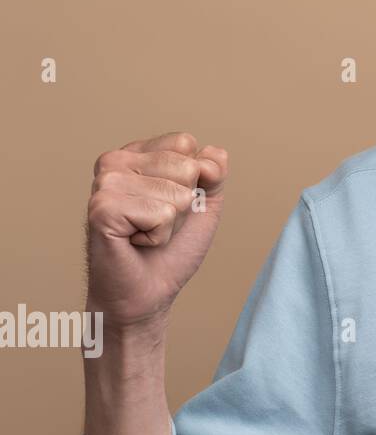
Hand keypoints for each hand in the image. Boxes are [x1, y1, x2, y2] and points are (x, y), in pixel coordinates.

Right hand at [85, 132, 228, 330]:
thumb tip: (210, 156)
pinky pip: (162, 213)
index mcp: (136, 153)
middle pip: (186, 166)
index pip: (185, 142)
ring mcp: (104, 184)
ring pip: (177, 193)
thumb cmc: (172, 247)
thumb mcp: (204, 203)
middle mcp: (115, 162)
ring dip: (170, 223)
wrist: (149, 291)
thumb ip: (215, 171)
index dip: (194, 180)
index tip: (170, 203)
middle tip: (156, 223)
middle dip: (183, 204)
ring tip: (144, 233)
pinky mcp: (101, 209)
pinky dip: (159, 235)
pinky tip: (135, 241)